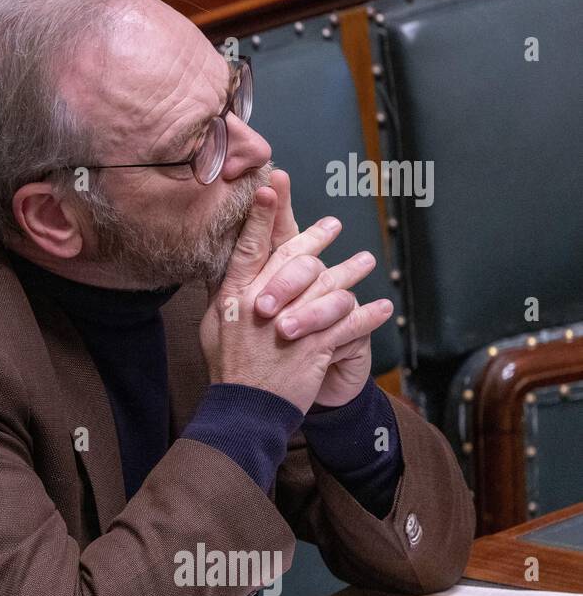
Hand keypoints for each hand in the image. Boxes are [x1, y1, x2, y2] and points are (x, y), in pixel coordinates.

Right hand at [199, 186, 393, 413]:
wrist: (244, 408)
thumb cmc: (227, 366)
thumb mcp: (212, 325)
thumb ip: (224, 293)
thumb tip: (231, 265)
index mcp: (235, 297)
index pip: (249, 248)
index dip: (262, 216)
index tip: (273, 186)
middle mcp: (261, 305)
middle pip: (294, 260)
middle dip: (316, 237)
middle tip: (334, 224)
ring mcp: (290, 325)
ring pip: (328, 288)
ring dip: (351, 272)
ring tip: (367, 262)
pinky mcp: (314, 348)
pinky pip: (349, 326)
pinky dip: (368, 317)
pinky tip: (382, 309)